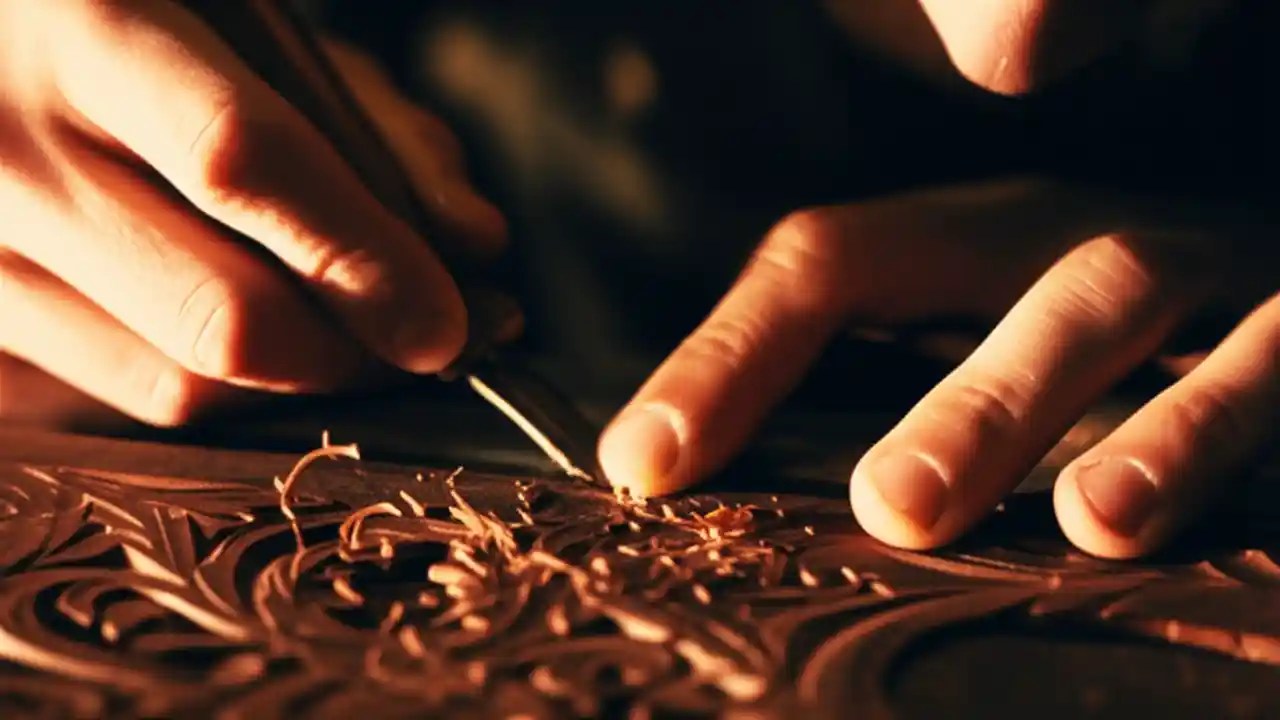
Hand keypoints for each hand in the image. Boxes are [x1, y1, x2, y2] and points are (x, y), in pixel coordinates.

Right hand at [0, 0, 507, 426]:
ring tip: (342, 335)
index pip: (243, 162)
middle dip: (353, 353)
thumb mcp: (261, 30)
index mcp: (87, 26)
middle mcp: (4, 150)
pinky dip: (211, 389)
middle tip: (420, 342)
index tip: (451, 324)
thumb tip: (473, 247)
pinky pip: (118, 403)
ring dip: (293, 384)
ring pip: (175, 387)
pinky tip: (240, 338)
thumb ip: (370, 126)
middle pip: (219, 315)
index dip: (365, 257)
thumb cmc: (139, 26)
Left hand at [598, 178, 1277, 558]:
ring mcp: (1211, 276)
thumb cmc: (1099, 344)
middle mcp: (1083, 241)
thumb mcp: (983, 349)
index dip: (733, 359)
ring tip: (1096, 518)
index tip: (647, 466)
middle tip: (896, 505)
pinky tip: (1207, 525)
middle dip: (968, 396)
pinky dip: (1236, 426)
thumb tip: (710, 487)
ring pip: (1156, 315)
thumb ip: (886, 402)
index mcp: (975, 242)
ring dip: (1139, 419)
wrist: (1264, 290)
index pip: (832, 266)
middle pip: (1019, 281)